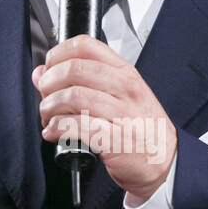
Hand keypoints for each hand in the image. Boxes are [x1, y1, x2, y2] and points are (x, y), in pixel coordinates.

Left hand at [32, 34, 176, 201]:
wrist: (166, 162)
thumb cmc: (142, 129)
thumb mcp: (120, 96)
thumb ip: (83, 82)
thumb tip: (41, 72)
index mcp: (125, 73)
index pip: (85, 46)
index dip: (58, 54)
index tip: (49, 68)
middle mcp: (125, 89)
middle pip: (74, 69)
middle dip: (49, 83)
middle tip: (45, 95)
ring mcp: (121, 114)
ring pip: (72, 97)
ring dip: (49, 108)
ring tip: (48, 117)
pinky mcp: (114, 140)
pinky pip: (75, 126)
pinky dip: (57, 128)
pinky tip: (53, 132)